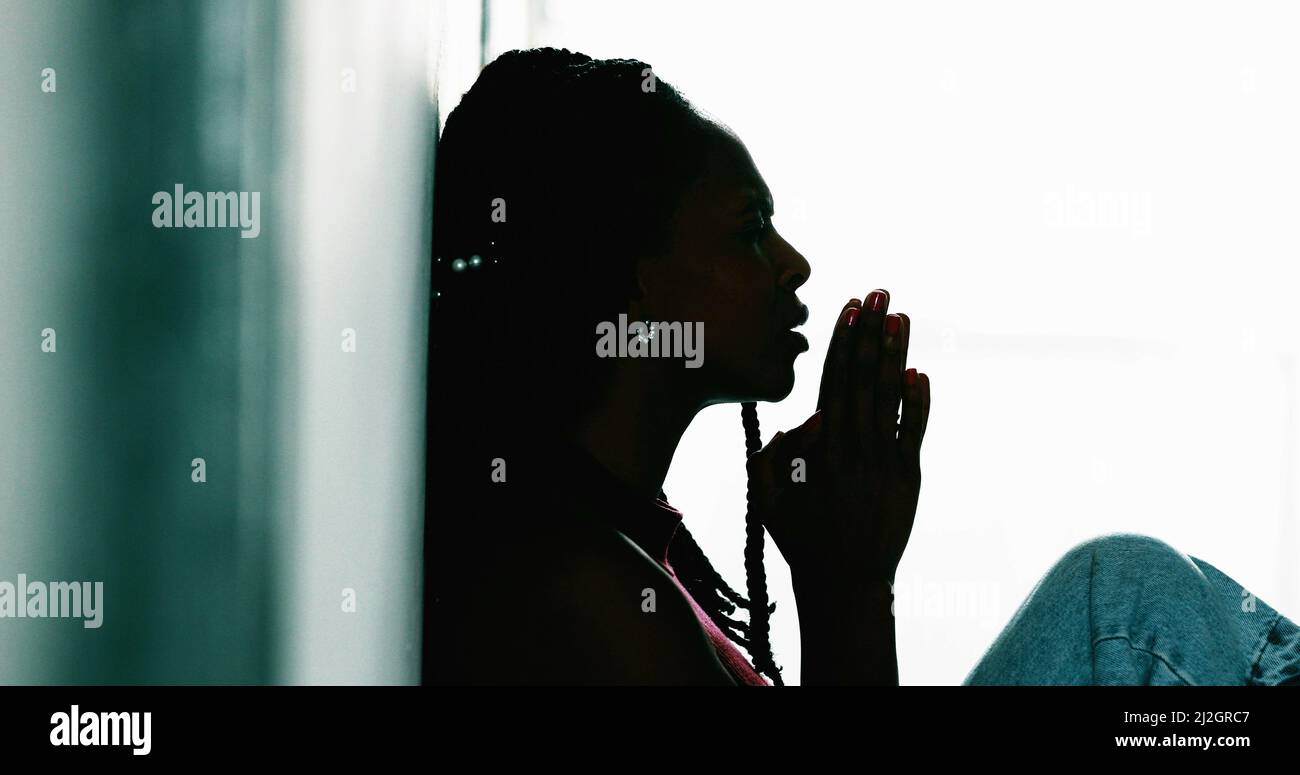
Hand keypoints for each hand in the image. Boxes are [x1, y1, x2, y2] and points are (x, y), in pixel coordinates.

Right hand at [748, 289, 930, 590]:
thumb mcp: (767, 500)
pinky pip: (913, 431)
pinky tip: (920, 373)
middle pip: (862, 378)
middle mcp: (852, 448)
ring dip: (895, 355)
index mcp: (819, 449)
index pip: (832, 382)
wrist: (845, 584)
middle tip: (879, 293)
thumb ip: (771, 458)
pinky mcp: (907, 477)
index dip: (842, 343)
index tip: (849, 309)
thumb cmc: (803, 540)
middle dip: (870, 332)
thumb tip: (795, 421)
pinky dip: (917, 402)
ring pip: (890, 397)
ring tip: (901, 317)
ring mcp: (883, 462)